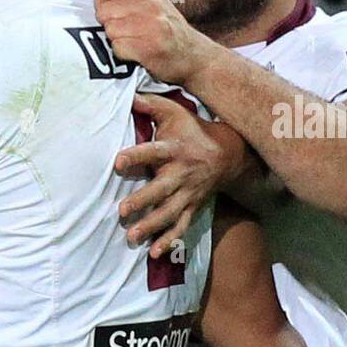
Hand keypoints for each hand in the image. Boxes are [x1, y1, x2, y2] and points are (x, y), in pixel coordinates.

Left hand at [95, 0, 217, 86]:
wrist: (194, 57)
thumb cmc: (166, 30)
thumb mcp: (150, 1)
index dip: (101, 3)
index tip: (114, 14)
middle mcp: (150, 2)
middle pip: (102, 12)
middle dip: (109, 25)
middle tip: (128, 32)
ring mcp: (151, 24)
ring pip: (109, 30)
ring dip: (117, 41)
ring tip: (135, 41)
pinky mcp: (150, 46)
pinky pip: (117, 48)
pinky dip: (123, 55)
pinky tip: (138, 52)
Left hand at [114, 93, 245, 255]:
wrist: (228, 152)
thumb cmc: (193, 130)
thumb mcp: (175, 111)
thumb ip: (150, 104)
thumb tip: (127, 94)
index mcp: (174, 149)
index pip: (153, 151)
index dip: (136, 156)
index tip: (118, 162)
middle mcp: (182, 174)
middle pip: (161, 189)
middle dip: (142, 201)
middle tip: (122, 211)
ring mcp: (188, 194)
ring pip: (169, 212)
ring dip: (151, 226)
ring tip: (132, 237)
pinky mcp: (193, 207)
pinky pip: (181, 226)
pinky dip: (169, 240)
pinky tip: (154, 253)